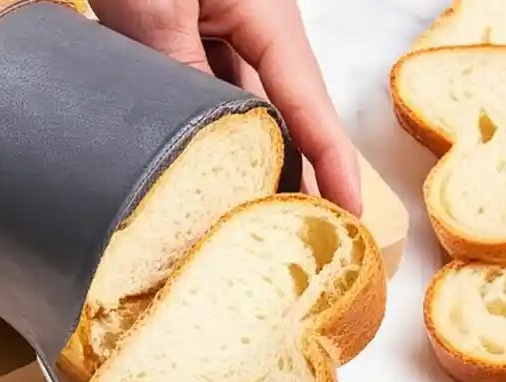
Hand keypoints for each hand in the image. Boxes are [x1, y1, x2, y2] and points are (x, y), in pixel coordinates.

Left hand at [91, 0, 361, 214]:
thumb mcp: (156, 7)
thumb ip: (176, 72)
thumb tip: (193, 145)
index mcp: (268, 17)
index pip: (310, 106)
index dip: (333, 164)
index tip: (349, 214)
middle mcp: (252, 27)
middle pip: (282, 114)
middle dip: (287, 172)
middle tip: (287, 234)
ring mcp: (217, 29)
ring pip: (238, 107)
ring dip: (236, 154)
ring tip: (234, 214)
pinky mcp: (184, 31)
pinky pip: (201, 89)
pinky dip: (196, 127)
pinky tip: (185, 161)